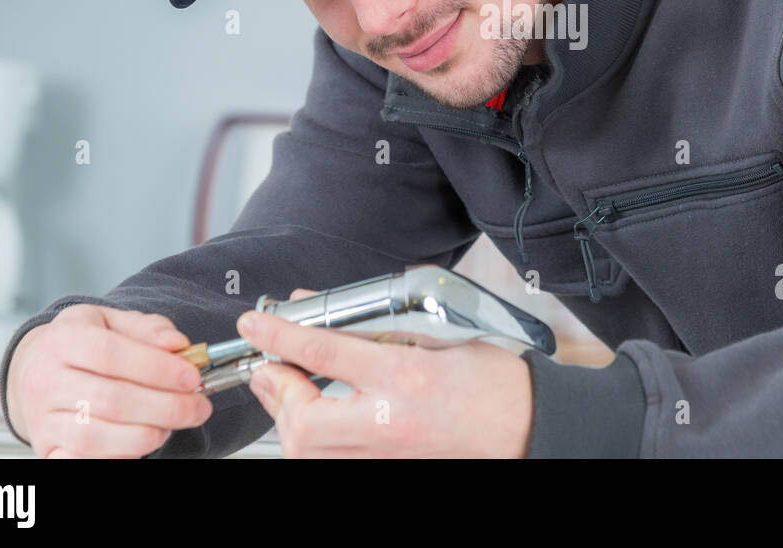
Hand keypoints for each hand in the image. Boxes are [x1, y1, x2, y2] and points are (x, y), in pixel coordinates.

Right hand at [6, 304, 212, 457]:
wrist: (36, 369)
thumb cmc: (84, 344)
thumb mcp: (114, 321)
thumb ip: (149, 329)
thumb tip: (179, 345)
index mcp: (62, 339)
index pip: (111, 355)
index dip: (157, 368)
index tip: (192, 376)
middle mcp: (43, 379)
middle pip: (111, 400)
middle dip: (166, 407)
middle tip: (199, 406)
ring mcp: (41, 418)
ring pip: (97, 437)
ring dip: (146, 435)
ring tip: (172, 424)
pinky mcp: (46, 448)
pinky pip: (85, 460)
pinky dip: (122, 455)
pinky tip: (145, 439)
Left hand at [239, 288, 532, 457]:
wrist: (526, 428)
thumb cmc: (491, 382)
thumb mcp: (435, 335)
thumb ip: (374, 326)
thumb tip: (317, 311)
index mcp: (407, 376)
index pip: (324, 352)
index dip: (281, 335)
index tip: (255, 324)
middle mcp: (391, 423)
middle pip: (302, 421)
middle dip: (277, 392)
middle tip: (272, 368)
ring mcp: (386, 456)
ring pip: (307, 450)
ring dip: (290, 419)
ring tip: (291, 392)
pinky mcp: (385, 471)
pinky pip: (330, 461)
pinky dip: (313, 441)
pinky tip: (318, 420)